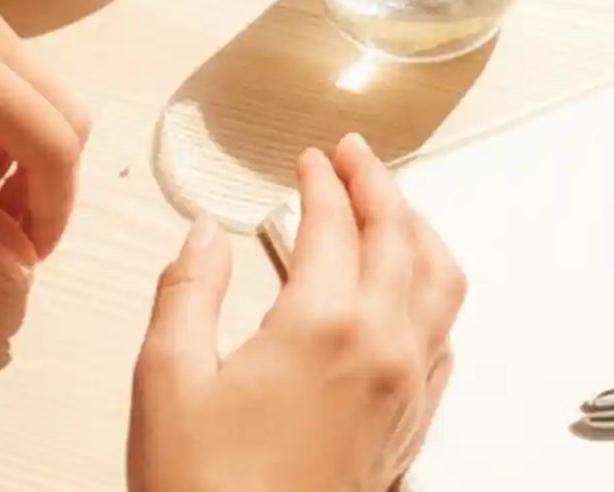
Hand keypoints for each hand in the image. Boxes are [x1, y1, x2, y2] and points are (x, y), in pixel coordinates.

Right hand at [128, 134, 466, 491]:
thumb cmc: (206, 491)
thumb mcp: (167, 380)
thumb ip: (186, 292)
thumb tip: (203, 234)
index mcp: (323, 328)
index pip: (335, 223)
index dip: (321, 182)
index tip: (308, 161)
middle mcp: (382, 350)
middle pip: (401, 238)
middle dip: (380, 185)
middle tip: (356, 156)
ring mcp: (407, 389)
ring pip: (442, 283)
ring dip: (420, 231)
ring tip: (392, 208)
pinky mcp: (411, 425)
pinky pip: (445, 338)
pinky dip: (433, 293)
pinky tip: (408, 293)